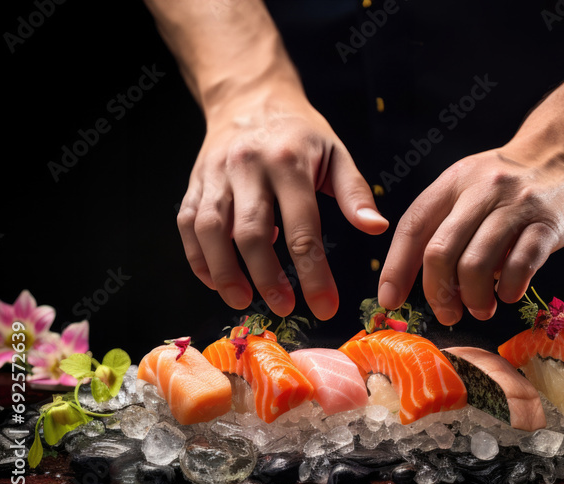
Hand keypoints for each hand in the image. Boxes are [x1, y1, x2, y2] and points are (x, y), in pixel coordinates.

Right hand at [177, 88, 387, 319]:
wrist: (250, 96)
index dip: (314, 273)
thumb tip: (376, 228)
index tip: (326, 306)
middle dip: (267, 278)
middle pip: (252, 233)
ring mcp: (215, 174)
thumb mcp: (336, 153)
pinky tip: (215, 280)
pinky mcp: (194, 182)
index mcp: (289, 162)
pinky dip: (197, 257)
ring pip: (211, 230)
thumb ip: (354, 192)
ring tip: (242, 301)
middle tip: (284, 308)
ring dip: (225, 272)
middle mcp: (248, 167)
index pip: (303, 227)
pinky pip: (186, 224)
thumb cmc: (300, 133)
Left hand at [378, 143, 563, 323]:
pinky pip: (520, 265)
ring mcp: (516, 205)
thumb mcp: (468, 189)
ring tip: (481, 309)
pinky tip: (508, 294)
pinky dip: (509, 289)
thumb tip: (422, 284)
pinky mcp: (547, 223)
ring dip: (475, 298)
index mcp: (452, 182)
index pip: (413, 226)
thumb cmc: (507, 186)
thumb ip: (444, 226)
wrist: (563, 156)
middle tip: (447, 314)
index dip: (396, 268)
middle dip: (438, 293)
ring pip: (477, 264)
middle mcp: (480, 190)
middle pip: (441, 251)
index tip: (390, 300)